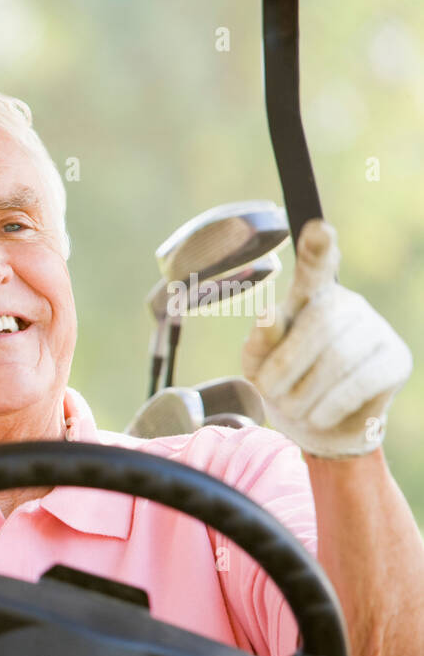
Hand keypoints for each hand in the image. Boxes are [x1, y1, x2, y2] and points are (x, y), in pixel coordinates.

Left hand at [242, 220, 412, 457]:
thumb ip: (259, 342)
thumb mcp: (258, 365)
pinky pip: (357, 384)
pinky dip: (328, 407)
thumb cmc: (282, 385)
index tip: (318, 229)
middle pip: (317, 327)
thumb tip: (267, 314)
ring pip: (336, 359)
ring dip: (302, 394)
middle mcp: (347, 305)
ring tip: (295, 407)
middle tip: (271, 392)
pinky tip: (319, 414)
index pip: (315, 269)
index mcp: (309, 298)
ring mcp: (376, 330)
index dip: (318, 250)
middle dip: (285, 369)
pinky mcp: (396, 360)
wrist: (316, 427)